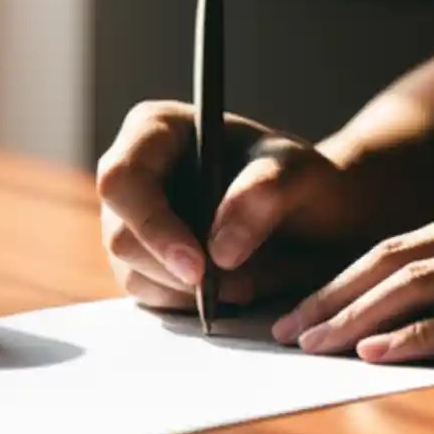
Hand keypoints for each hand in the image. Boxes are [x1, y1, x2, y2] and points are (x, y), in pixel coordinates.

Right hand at [97, 100, 366, 309]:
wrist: (312, 217)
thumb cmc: (301, 181)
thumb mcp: (301, 174)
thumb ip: (266, 194)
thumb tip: (220, 249)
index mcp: (156, 131)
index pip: (124, 179)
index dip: (152, 225)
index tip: (200, 267)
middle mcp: (132, 175)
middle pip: (122, 235)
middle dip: (178, 271)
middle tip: (239, 285)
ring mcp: (131, 221)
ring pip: (133, 272)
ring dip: (191, 291)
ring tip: (248, 278)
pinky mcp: (141, 261)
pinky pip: (150, 295)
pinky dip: (192, 303)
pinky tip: (231, 286)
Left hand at [273, 186, 433, 361]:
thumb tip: (421, 281)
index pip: (399, 241)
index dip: (342, 275)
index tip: (301, 305)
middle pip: (394, 257)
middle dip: (331, 294)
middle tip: (285, 329)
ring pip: (421, 283)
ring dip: (358, 316)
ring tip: (313, 344)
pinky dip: (419, 336)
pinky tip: (378, 354)